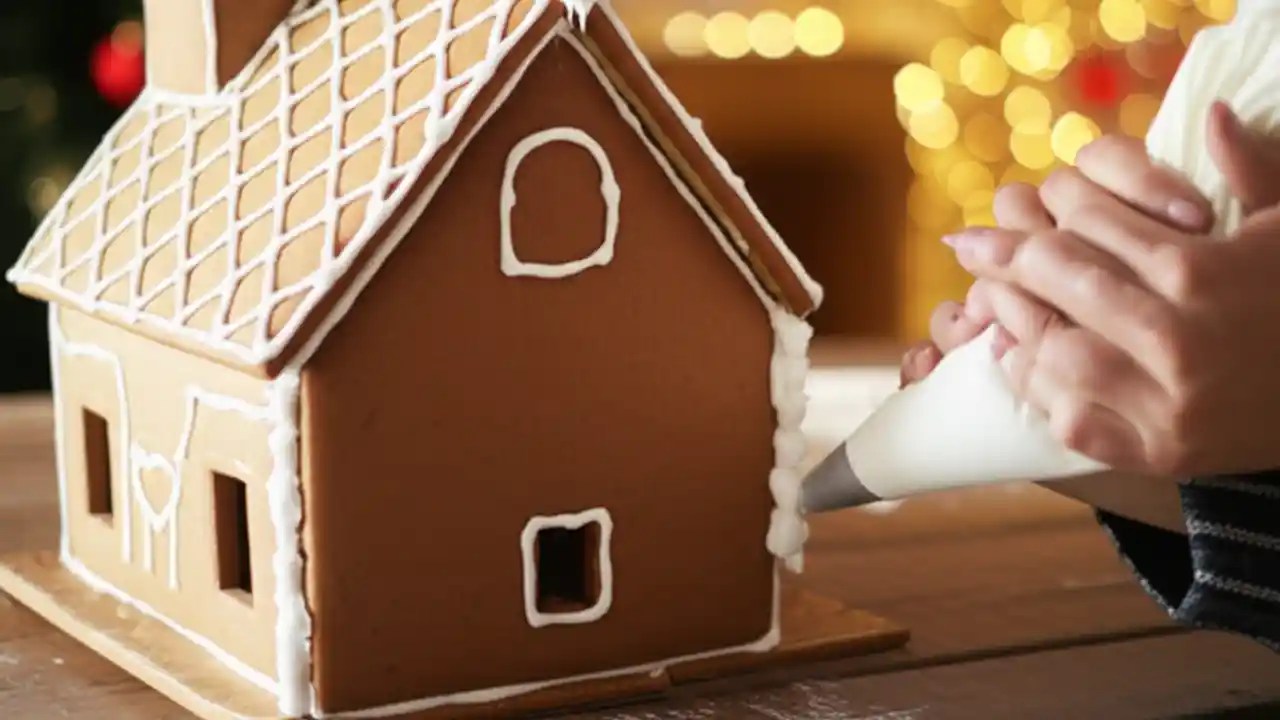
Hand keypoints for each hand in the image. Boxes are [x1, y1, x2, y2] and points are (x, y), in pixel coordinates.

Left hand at [944, 103, 1279, 476]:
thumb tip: (1214, 112)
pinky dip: (1040, 394)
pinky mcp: (1161, 453)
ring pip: (1055, 351)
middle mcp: (1175, 335)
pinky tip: (1023, 365)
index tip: (1005, 208)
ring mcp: (1166, 402)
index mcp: (1199, 269)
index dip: (1042, 209)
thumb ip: (1250, 170)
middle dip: (1006, 257)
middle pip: (1059, 279)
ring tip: (989, 302)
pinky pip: (1075, 421)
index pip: (1089, 223)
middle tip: (969, 247)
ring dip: (1015, 322)